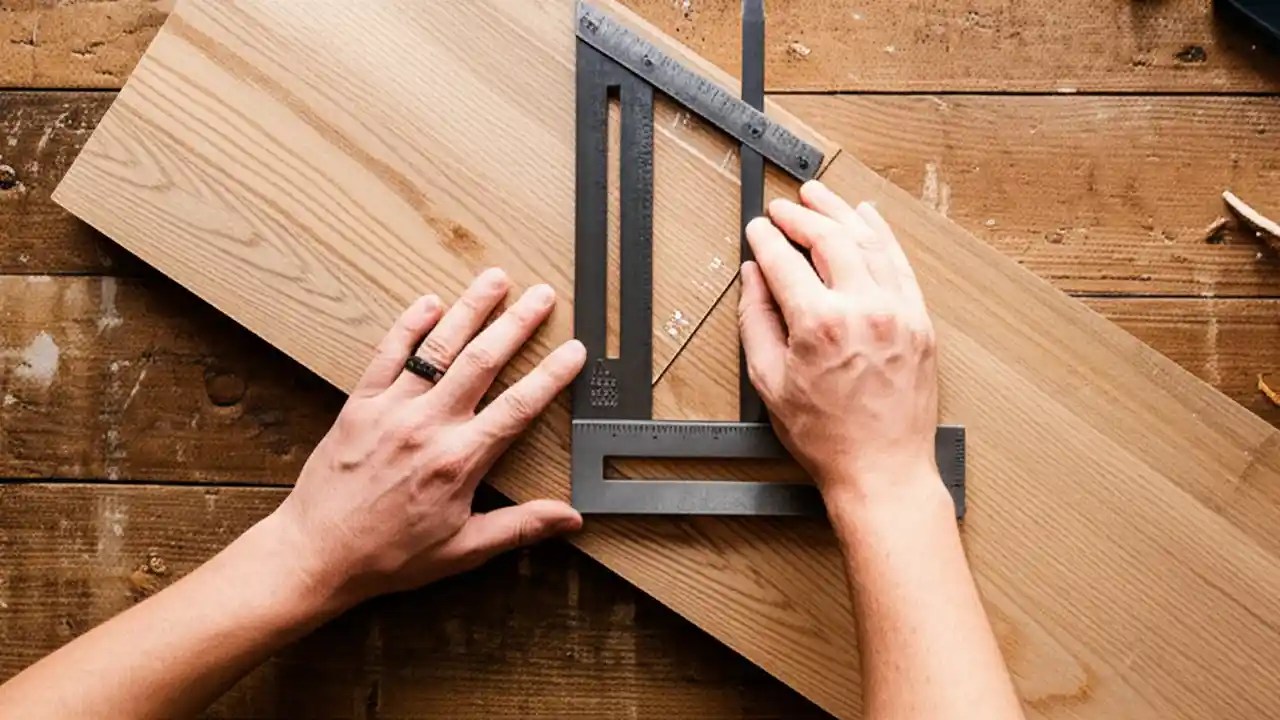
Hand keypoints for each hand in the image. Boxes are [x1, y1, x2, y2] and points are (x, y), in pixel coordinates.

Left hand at [273, 268, 586, 607]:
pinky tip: (430, 301)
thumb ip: (520, 527)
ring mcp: (391, 409)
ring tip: (495, 280)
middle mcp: (427, 426)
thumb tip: (570, 518)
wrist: (317, 554)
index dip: (551, 376)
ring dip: (470, 309)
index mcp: (458, 461)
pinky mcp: (359, 404)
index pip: (518, 407)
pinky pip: (387, 354)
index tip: (574, 351)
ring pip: (438, 348)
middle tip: (542, 296)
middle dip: (517, 324)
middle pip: (482, 361)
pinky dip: (409, 326)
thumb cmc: (389, 557)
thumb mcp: (463, 550)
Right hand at [738, 181, 938, 507]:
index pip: (785, 261)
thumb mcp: (770, 382)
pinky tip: (867, 218)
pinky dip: (882, 235)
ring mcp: (898, 312)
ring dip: (840, 213)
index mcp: (820, 325)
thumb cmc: (827, 436)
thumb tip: (754, 277)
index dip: (766, 238)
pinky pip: (900, 264)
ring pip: (868, 242)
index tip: (757, 229)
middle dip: (801, 215)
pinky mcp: (920, 321)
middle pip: (829, 239)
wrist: (882, 470)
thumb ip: (756, 321)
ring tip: (819, 195)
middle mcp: (863, 309)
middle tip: (783, 207)